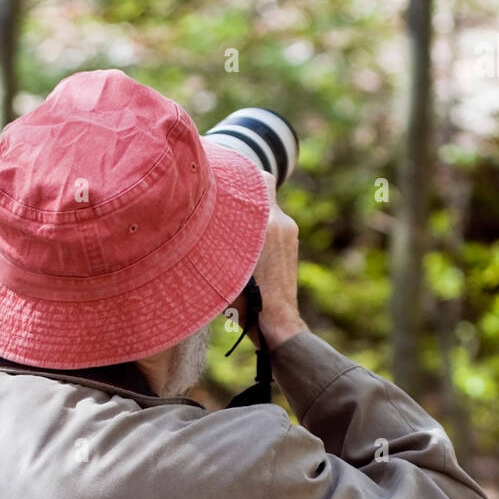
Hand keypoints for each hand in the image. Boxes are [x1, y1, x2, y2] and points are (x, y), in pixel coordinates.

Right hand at [233, 173, 307, 350]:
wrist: (277, 323)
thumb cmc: (247, 301)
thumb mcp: (223, 265)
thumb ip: (219, 235)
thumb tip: (205, 215)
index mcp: (266, 223)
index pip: (260, 178)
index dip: (242, 175)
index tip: (223, 178)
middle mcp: (282, 222)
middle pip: (264, 187)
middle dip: (245, 193)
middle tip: (224, 200)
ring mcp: (290, 233)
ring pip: (268, 207)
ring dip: (252, 213)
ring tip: (233, 229)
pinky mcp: (292, 245)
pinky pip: (274, 224)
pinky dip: (260, 228)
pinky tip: (246, 246)